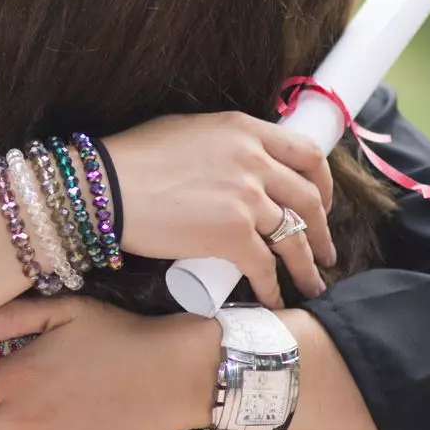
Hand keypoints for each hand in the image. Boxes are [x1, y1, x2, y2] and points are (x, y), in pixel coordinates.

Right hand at [99, 112, 334, 305]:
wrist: (105, 188)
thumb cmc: (132, 159)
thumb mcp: (188, 131)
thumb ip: (224, 143)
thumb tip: (238, 161)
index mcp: (246, 130)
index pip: (307, 153)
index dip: (322, 183)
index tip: (321, 203)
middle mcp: (255, 161)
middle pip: (308, 199)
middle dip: (322, 230)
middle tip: (324, 251)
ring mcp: (247, 199)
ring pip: (294, 238)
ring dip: (307, 266)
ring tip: (312, 283)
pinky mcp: (233, 236)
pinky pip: (266, 267)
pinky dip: (274, 287)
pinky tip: (274, 299)